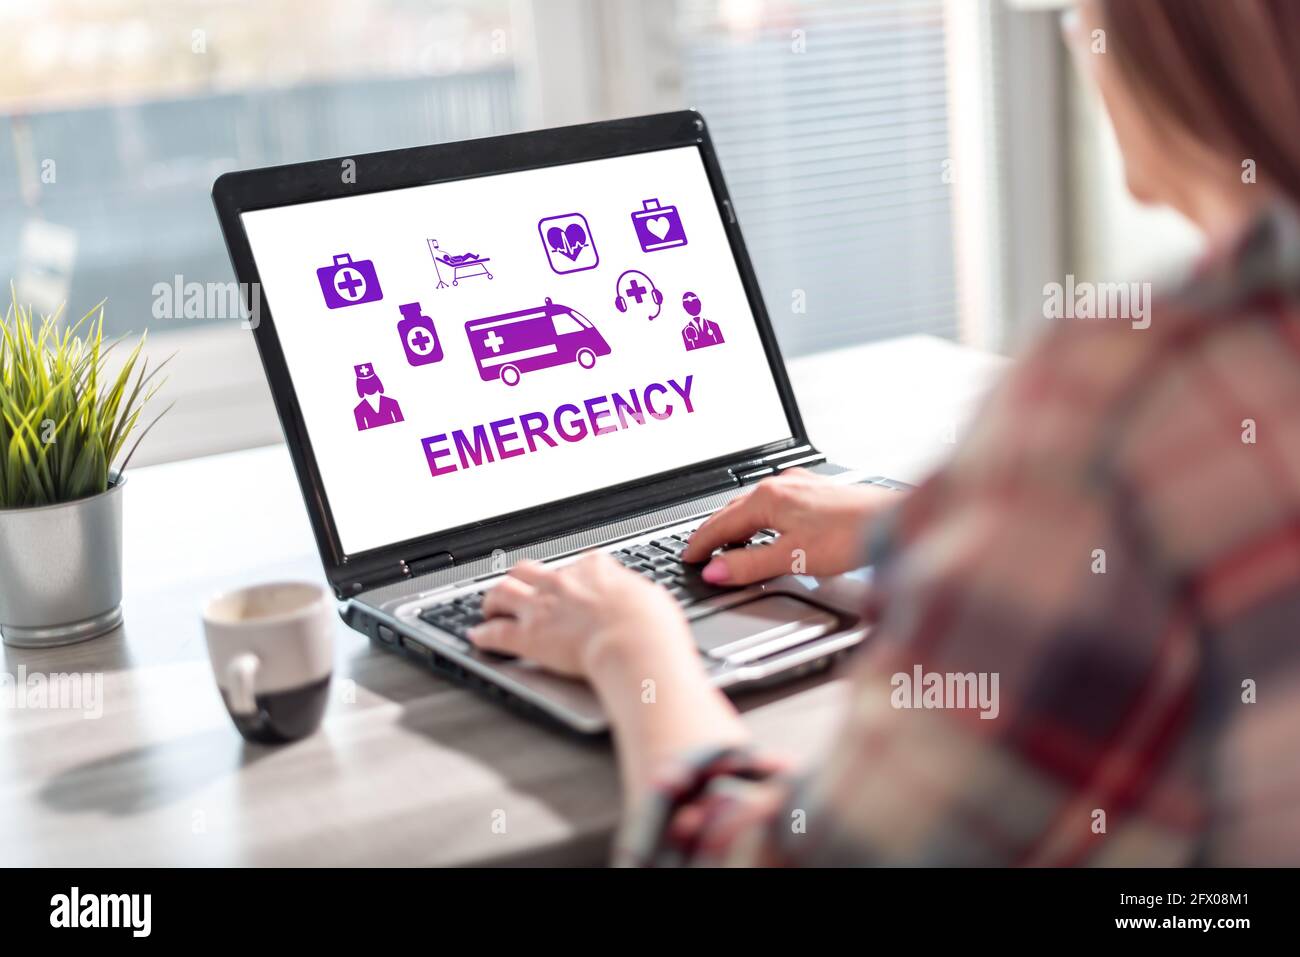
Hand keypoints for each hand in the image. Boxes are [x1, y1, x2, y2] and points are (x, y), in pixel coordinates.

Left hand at [471, 553, 750, 805]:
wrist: (634, 643)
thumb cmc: (651, 625)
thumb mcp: (654, 599)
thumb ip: (639, 598)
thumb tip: (646, 602)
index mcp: (596, 568)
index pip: (577, 563)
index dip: (571, 575)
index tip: (572, 583)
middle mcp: (563, 581)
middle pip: (528, 570)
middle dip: (519, 579)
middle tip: (517, 588)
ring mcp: (541, 606)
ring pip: (501, 592)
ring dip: (492, 601)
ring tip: (489, 608)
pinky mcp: (527, 635)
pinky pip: (495, 633)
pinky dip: (483, 635)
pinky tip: (477, 637)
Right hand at [682, 469, 902, 584]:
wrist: (894, 523)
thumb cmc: (852, 536)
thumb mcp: (792, 558)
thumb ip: (750, 566)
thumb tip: (717, 571)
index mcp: (769, 497)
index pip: (721, 523)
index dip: (701, 543)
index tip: (688, 557)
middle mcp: (782, 484)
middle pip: (734, 511)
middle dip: (715, 532)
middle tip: (700, 553)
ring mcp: (801, 485)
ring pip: (755, 506)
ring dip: (737, 526)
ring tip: (727, 545)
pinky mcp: (817, 492)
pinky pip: (776, 504)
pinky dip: (761, 520)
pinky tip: (768, 530)